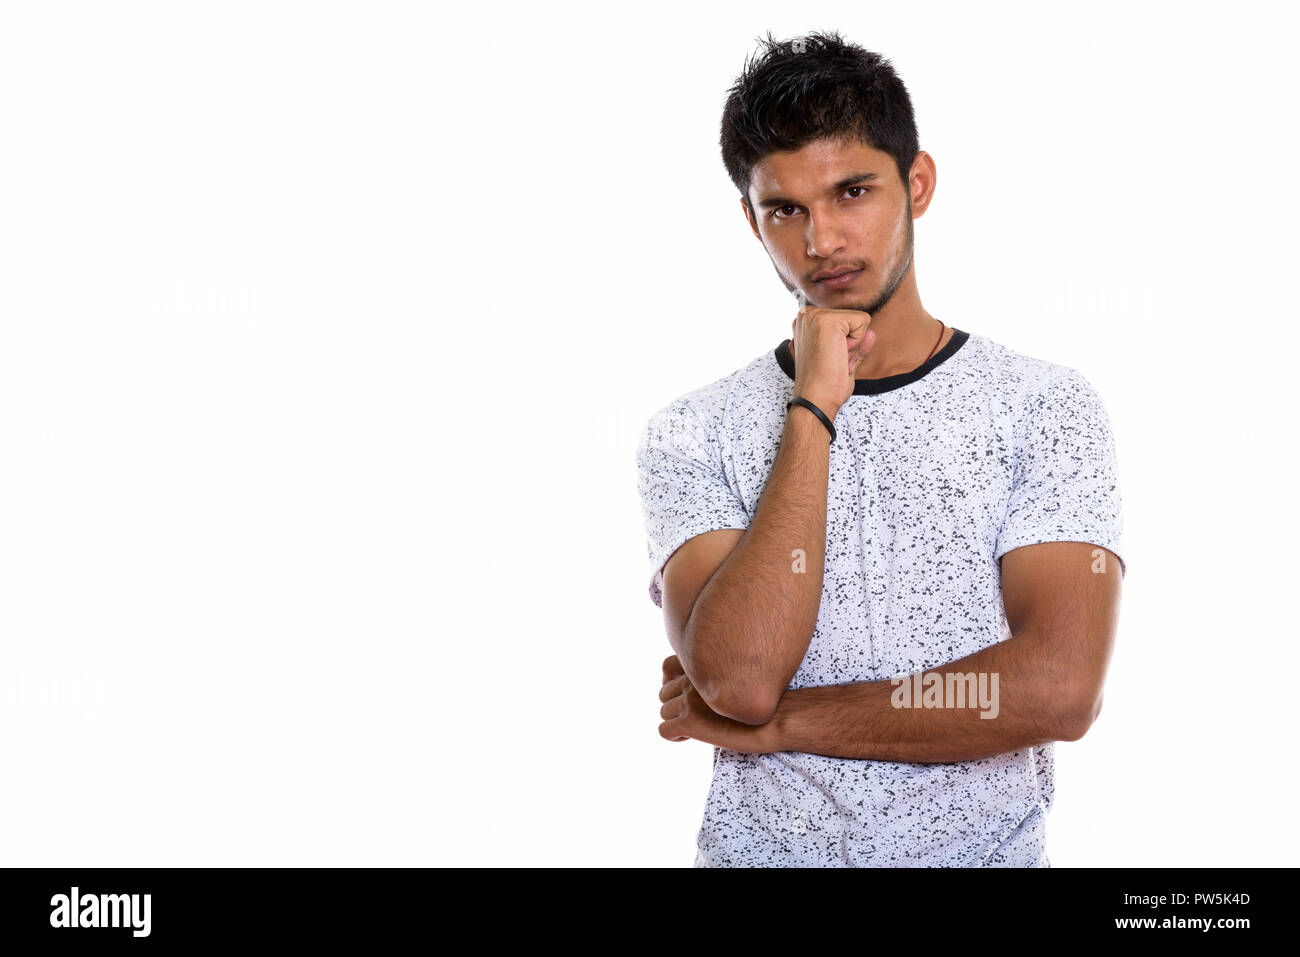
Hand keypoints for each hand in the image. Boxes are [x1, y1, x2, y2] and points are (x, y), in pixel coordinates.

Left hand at [658, 655, 779, 752]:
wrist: (781, 716)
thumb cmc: (769, 699)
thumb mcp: (740, 676)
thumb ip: (718, 676)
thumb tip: (706, 688)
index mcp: (704, 662)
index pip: (667, 666)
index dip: (672, 682)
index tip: (686, 695)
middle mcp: (693, 678)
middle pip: (664, 692)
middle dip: (676, 705)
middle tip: (694, 717)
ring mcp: (690, 699)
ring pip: (664, 712)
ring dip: (676, 721)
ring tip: (694, 729)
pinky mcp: (690, 721)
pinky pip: (664, 730)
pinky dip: (674, 736)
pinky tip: (690, 738)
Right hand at [788, 303, 875, 415]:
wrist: (814, 401)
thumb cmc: (824, 386)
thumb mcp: (841, 361)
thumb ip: (856, 346)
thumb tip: (871, 334)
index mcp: (806, 323)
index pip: (845, 322)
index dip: (845, 344)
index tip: (829, 361)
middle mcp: (807, 315)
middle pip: (852, 319)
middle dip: (851, 344)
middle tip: (833, 363)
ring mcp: (815, 316)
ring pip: (859, 320)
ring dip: (854, 345)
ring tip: (834, 361)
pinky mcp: (827, 320)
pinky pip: (862, 322)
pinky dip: (857, 343)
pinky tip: (838, 357)